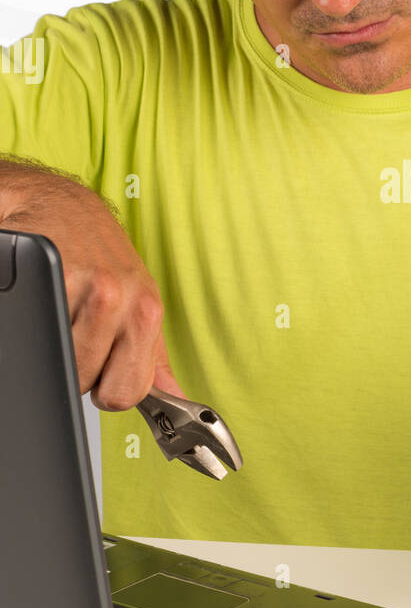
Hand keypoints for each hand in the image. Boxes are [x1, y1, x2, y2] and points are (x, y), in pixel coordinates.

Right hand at [2, 173, 184, 409]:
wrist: (66, 209)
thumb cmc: (105, 259)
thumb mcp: (141, 305)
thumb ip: (154, 359)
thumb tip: (175, 399)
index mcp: (146, 312)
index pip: (126, 393)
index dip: (108, 387)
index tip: (104, 367)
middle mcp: (118, 297)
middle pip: (86, 381)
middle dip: (79, 367)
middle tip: (79, 331)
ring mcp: (82, 286)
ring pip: (61, 361)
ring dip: (58, 346)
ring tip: (65, 313)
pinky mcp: (47, 273)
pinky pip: (37, 329)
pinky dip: (38, 321)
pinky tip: (49, 298)